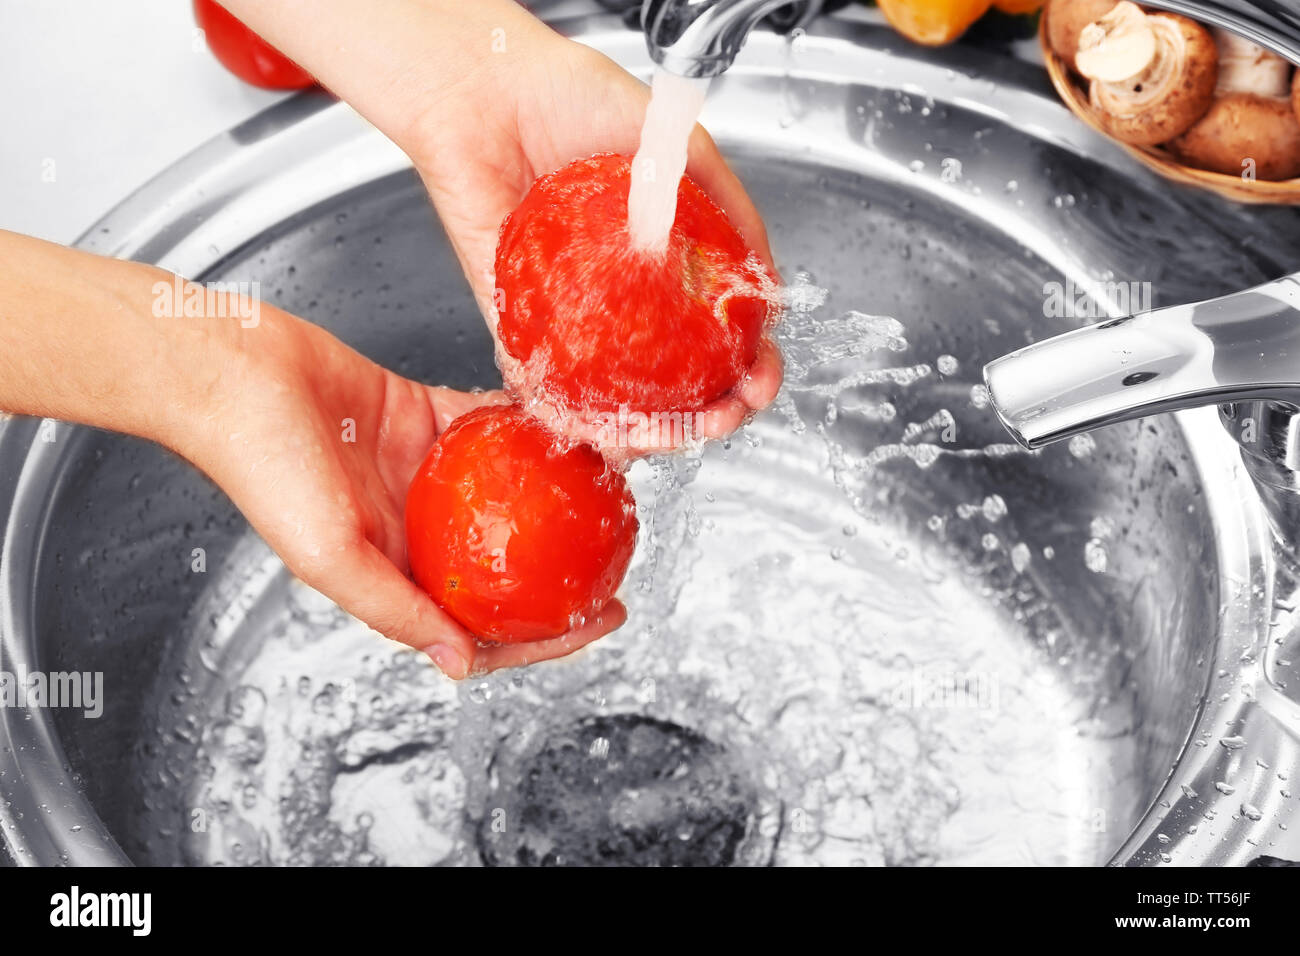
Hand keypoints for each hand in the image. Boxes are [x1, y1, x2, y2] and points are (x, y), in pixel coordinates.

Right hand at [176, 307, 626, 677]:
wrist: (235, 373)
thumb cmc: (262, 465)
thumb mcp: (330, 557)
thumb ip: (396, 611)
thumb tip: (460, 665)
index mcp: (390, 573)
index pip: (479, 624)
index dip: (543, 635)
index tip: (598, 619)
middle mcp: (410, 529)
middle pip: (502, 566)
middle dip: (561, 575)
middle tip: (618, 564)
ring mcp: (420, 474)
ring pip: (502, 495)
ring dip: (549, 497)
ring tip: (605, 494)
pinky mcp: (421, 417)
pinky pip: (486, 426)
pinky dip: (521, 429)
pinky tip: (563, 428)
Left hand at [219, 0, 783, 450]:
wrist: (489, 92)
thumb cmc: (573, 101)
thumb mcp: (678, 148)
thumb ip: (726, 209)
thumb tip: (765, 281)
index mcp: (667, 265)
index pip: (719, 335)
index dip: (750, 365)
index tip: (763, 375)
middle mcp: (625, 302)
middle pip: (677, 384)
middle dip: (715, 414)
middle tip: (733, 412)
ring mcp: (574, 322)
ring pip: (618, 403)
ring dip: (658, 434)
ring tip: (685, 432)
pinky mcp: (517, 327)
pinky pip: (547, 392)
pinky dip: (578, 422)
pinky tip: (613, 432)